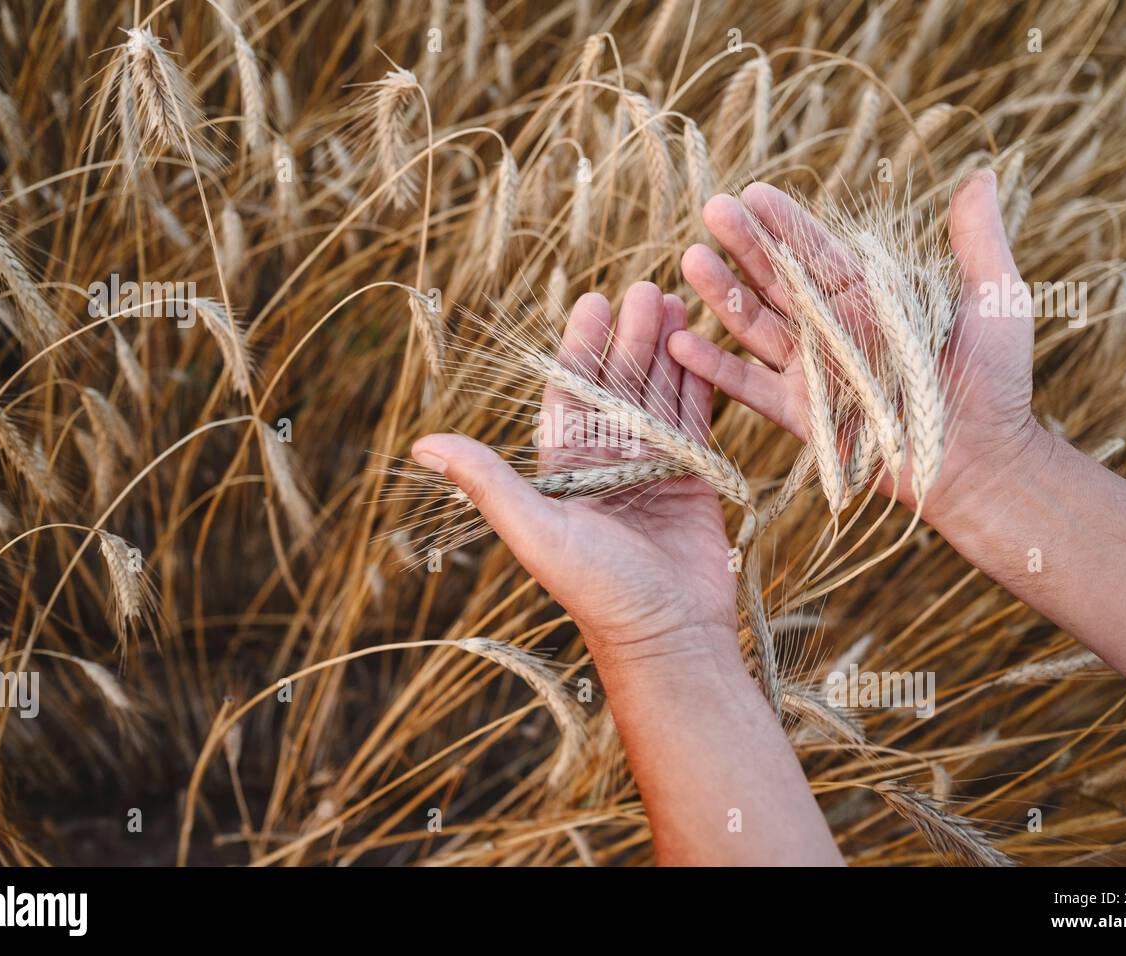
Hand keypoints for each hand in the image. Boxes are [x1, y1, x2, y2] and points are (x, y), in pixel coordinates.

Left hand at [412, 282, 739, 677]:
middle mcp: (606, 466)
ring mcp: (652, 471)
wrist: (670, 637)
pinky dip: (697, 386)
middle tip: (650, 288)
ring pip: (657, 397)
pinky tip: (703, 348)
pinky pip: (694, 422)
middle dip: (631, 337)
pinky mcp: (692, 481)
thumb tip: (421, 443)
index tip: (596, 302)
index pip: (570, 394)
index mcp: (564, 472)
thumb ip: (487, 481)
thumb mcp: (536, 530)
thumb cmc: (598, 591)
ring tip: (680, 302)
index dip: (581, 347)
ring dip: (665, 352)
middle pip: (617, 386)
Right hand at [668, 171, 1044, 526]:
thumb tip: (980, 173)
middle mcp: (834, 331)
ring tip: (690, 260)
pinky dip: (714, 368)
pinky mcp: (801, 417)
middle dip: (744, 245)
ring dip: (722, 294)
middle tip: (712, 208)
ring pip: (756, 326)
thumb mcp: (994, 297)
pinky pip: (749, 388)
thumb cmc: (996, 381)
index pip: (818, 251)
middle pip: (778, 280)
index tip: (753, 191)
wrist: (985, 461)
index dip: (786, 222)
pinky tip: (680, 342)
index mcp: (870, 299)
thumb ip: (977, 240)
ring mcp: (813, 373)